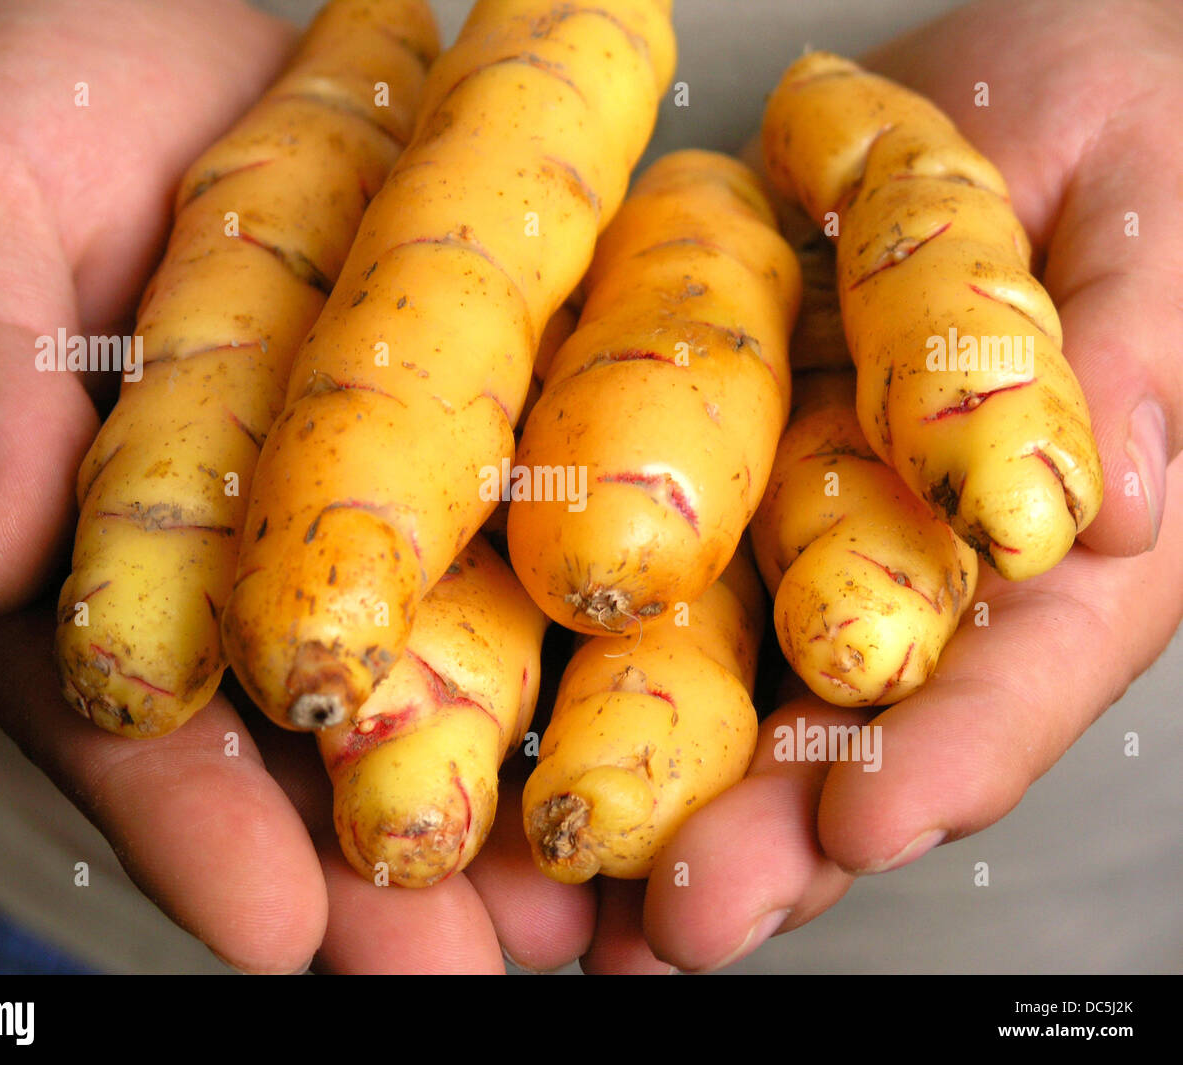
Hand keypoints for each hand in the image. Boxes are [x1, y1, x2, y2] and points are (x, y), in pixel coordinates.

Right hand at [0, 0, 596, 974]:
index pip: (140, 719)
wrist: (139, 28)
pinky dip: (595, 621)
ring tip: (595, 908)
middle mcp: (243, 553)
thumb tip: (0, 536)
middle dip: (391, 872)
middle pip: (312, 743)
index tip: (284, 939)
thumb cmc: (10, 117)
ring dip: (516, 787)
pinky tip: (658, 707)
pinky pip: (527, 527)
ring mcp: (362, 495)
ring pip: (440, 669)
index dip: (201, 832)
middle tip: (481, 975)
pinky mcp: (465, 412)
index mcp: (102, 553)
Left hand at [588, 0, 1182, 972]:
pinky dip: (581, 658)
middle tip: (685, 924)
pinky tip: (521, 743)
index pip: (1016, 673)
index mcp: (1051, 530)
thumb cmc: (1134, 120)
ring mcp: (807, 515)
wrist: (1022, 69)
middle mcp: (920, 554)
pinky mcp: (713, 460)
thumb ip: (1136, 363)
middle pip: (852, 719)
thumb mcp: (1152, 223)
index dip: (945, 755)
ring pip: (733, 675)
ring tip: (580, 903)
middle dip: (769, 830)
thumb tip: (1109, 510)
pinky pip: (647, 564)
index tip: (862, 826)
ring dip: (658, 791)